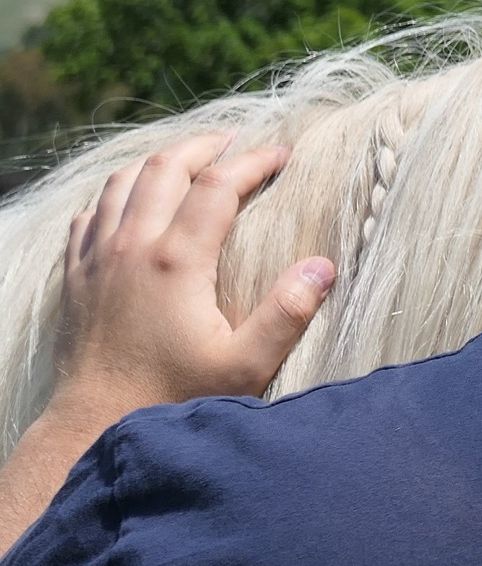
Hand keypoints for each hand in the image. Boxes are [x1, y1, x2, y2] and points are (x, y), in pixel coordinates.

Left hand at [50, 133, 333, 425]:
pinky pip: (90, 212)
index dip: (253, 162)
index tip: (282, 153)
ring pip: (122, 181)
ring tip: (188, 160)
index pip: (218, 187)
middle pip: (165, 167)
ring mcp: (97, 257)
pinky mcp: (75, 275)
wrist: (94, 422)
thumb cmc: (174, 397)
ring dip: (159, 161)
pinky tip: (133, 202)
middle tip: (234, 143)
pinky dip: (117, 192)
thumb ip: (286, 314)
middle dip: (204, 147)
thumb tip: (322, 266)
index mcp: (177, 262)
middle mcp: (132, 247)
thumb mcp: (245, 365)